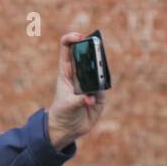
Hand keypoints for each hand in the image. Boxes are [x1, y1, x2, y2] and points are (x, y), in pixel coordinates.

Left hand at [47, 31, 106, 149]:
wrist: (68, 128)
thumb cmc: (62, 112)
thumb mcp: (67, 106)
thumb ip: (78, 100)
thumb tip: (91, 98)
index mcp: (66, 72)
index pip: (67, 50)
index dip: (72, 39)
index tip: (80, 37)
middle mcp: (79, 75)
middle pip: (87, 56)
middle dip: (93, 49)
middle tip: (97, 45)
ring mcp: (91, 83)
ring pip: (99, 70)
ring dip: (100, 69)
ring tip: (98, 72)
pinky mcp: (99, 94)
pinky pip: (103, 86)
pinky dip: (100, 90)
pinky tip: (92, 100)